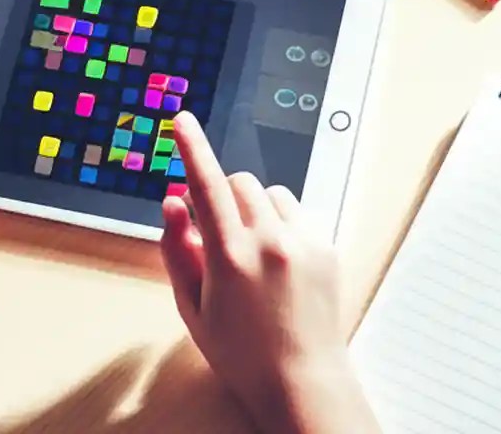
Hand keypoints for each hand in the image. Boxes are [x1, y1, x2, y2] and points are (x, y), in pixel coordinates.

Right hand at [160, 113, 376, 433]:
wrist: (301, 379)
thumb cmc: (240, 350)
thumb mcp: (191, 306)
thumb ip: (177, 250)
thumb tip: (173, 204)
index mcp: (229, 256)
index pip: (205, 185)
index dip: (192, 148)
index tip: (182, 121)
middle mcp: (269, 242)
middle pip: (239, 182)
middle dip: (222, 196)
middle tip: (218, 231)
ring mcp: (303, 242)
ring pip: (271, 192)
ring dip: (255, 208)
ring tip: (252, 249)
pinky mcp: (327, 246)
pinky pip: (299, 212)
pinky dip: (283, 223)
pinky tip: (279, 261)